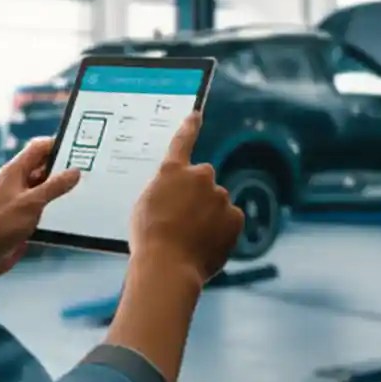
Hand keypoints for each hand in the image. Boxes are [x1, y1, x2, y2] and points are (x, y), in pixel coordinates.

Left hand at [0, 138, 79, 278]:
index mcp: (14, 171)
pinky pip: (43, 203)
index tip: (79, 147)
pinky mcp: (24, 214)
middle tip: (89, 168)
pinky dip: (56, 203)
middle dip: (63, 167)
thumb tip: (75, 171)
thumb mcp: (32, 203)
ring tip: (86, 187)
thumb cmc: (3, 224)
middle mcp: (17, 181)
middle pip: (43, 166)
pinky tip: (73, 208)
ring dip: (61, 187)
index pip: (38, 148)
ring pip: (45, 185)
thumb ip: (54, 186)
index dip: (57, 144)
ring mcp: (20, 198)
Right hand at [129, 113, 242, 282]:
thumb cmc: (149, 238)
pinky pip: (229, 220)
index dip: (189, 127)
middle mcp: (199, 177)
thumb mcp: (145, 206)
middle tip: (182, 219)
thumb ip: (164, 192)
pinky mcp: (234, 216)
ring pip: (216, 202)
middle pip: (203, 180)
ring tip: (190, 238)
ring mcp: (219, 196)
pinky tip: (206, 244)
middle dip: (197, 194)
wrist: (167, 266)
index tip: (196, 115)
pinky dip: (221, 230)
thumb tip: (177, 196)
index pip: (182, 141)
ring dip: (208, 215)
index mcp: (172, 171)